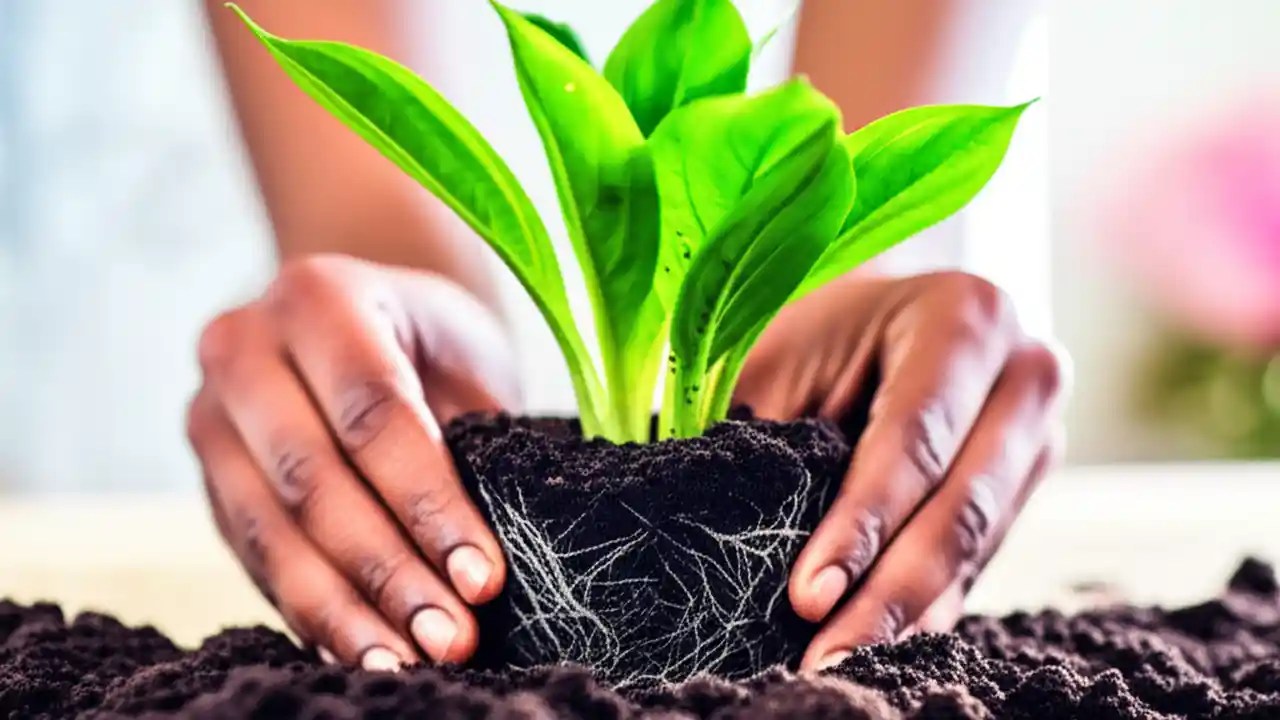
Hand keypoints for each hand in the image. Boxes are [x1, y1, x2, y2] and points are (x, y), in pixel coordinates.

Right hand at [187, 255, 517, 668]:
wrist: (362, 314)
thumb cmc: (434, 340)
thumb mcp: (468, 355)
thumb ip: (475, 436)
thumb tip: (483, 561)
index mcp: (319, 296)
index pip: (374, 416)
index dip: (430, 505)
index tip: (483, 577)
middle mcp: (244, 347)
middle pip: (314, 480)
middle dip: (389, 571)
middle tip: (451, 638)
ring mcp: (211, 415)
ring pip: (273, 531)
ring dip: (345, 610)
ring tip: (408, 662)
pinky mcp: (208, 477)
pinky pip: (254, 557)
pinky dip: (310, 612)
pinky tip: (359, 651)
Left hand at [735, 272, 1066, 669]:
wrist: (881, 316)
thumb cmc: (817, 332)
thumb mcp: (787, 356)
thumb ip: (776, 435)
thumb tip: (745, 539)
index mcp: (966, 318)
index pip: (913, 439)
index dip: (861, 525)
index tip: (809, 597)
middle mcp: (1026, 373)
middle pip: (961, 505)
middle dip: (888, 592)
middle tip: (826, 655)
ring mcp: (1041, 435)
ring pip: (977, 545)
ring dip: (909, 613)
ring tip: (844, 660)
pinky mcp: (1028, 487)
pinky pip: (982, 560)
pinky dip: (929, 608)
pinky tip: (884, 646)